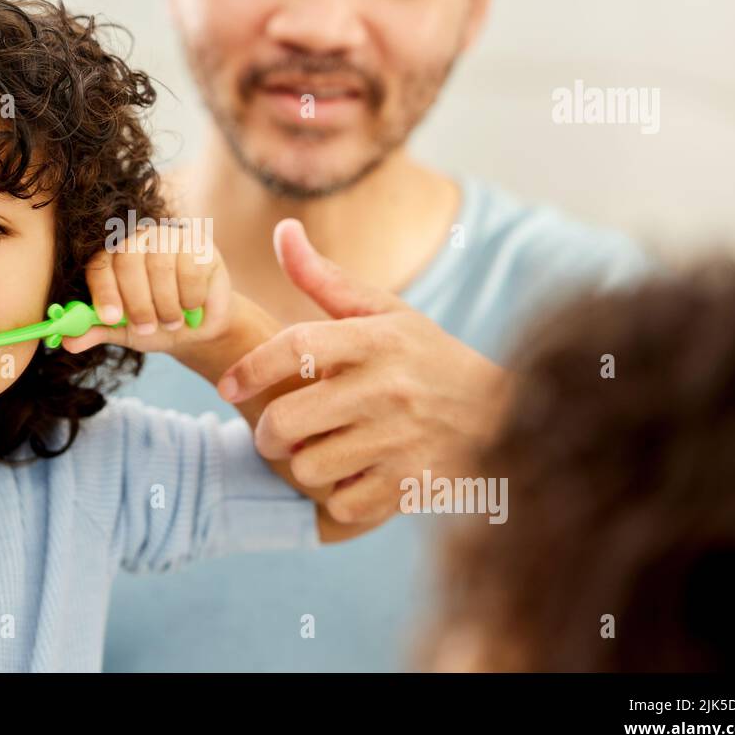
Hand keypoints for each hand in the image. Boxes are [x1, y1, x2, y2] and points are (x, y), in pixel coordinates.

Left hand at [60, 222, 231, 355]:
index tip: (111, 318)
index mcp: (113, 258)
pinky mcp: (198, 243)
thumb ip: (98, 331)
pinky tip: (191, 307)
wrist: (198, 329)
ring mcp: (168, 237)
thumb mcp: (125, 331)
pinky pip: (190, 266)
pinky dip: (190, 295)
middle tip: (146, 328)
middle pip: (128, 260)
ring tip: (171, 322)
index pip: (100, 265)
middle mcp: (138, 240)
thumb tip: (68, 342)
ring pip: (160, 265)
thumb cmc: (157, 325)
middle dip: (137, 301)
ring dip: (166, 303)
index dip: (104, 291)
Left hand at [216, 219, 515, 530]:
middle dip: (267, 433)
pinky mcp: (412, 484)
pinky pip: (341, 503)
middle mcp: (387, 387)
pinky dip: (339, 495)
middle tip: (276, 433)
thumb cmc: (427, 358)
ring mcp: (401, 439)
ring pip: (307, 468)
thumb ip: (326, 278)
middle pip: (286, 421)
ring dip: (304, 465)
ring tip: (322, 450)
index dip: (250, 370)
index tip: (227, 387)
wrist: (507, 415)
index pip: (294, 347)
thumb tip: (282, 231)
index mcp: (376, 339)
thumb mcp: (385, 312)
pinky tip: (355, 475)